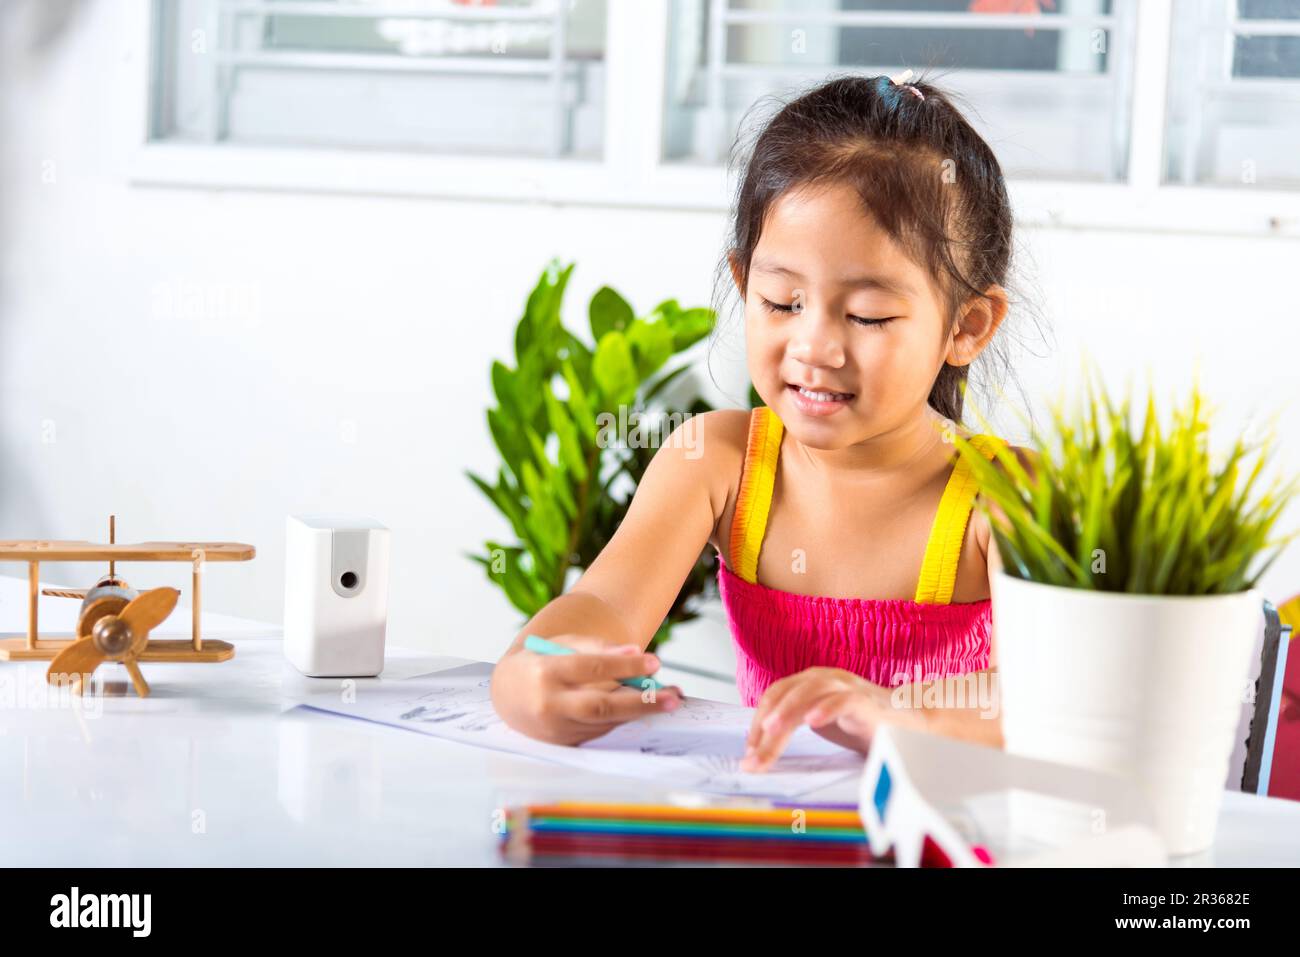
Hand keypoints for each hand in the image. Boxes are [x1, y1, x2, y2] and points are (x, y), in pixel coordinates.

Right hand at [490, 635, 683, 745]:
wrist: (507, 696)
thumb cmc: (540, 664)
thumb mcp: (560, 645)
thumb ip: (596, 647)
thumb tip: (633, 653)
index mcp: (546, 673)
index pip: (591, 668)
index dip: (626, 666)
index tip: (654, 662)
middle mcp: (550, 705)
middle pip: (600, 706)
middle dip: (640, 704)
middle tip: (673, 698)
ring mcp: (556, 729)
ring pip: (605, 722)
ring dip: (639, 712)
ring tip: (668, 700)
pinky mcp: (565, 744)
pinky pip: (600, 730)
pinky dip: (622, 718)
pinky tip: (642, 707)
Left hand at [740, 667, 917, 771]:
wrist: (907, 723)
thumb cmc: (859, 723)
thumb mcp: (819, 726)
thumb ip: (790, 731)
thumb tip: (754, 757)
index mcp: (807, 682)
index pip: (773, 696)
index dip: (756, 722)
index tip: (749, 753)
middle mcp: (822, 677)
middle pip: (785, 694)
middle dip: (765, 725)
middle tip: (753, 754)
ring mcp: (845, 685)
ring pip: (810, 690)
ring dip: (788, 709)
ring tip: (772, 729)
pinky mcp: (866, 699)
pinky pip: (844, 699)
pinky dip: (827, 708)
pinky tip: (814, 721)